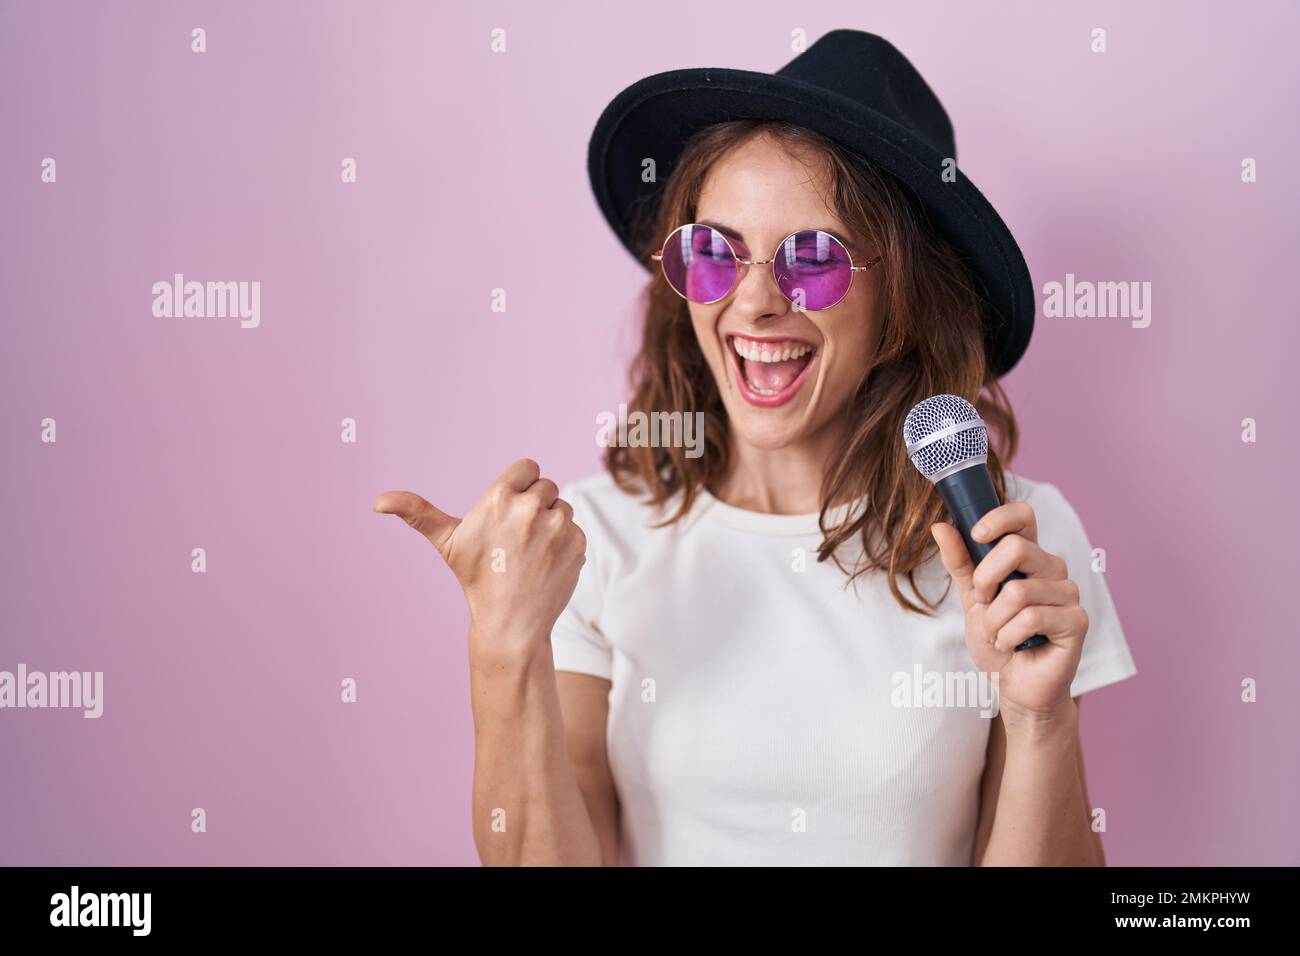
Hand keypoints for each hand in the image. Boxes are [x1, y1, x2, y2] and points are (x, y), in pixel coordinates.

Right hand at [373, 458, 586, 658]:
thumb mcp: (447, 543)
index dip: (519, 487)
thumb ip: (417, 513)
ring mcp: (558, 526)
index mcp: (500, 498)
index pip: (527, 467)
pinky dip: (565, 543)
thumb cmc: (477, 579)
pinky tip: (547, 563)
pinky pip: (576, 528)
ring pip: (563, 506)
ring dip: (551, 523)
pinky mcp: (578, 543)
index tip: (509, 512)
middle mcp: (531, 507)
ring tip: (531, 552)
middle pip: (546, 486)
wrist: (511, 624)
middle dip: (535, 505)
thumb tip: (377, 501)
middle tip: (517, 538)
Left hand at [930, 501, 1086, 718]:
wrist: (1013, 684)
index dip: (999, 518)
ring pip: (1017, 591)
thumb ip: (959, 562)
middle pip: (1016, 547)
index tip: (976, 534)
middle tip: (984, 604)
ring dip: (994, 621)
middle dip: (985, 581)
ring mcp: (1068, 593)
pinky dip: (1009, 636)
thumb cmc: (997, 637)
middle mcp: (1053, 568)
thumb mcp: (971, 597)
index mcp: (1029, 556)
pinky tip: (1014, 646)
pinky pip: (1031, 618)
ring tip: (999, 634)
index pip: (1023, 516)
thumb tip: (940, 527)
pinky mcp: (1076, 621)